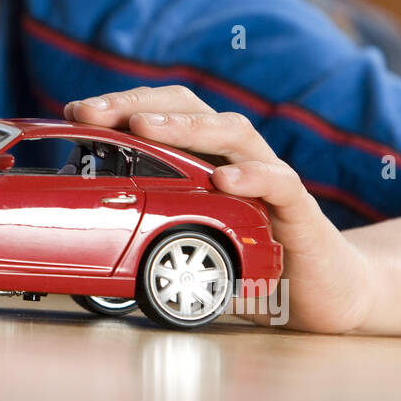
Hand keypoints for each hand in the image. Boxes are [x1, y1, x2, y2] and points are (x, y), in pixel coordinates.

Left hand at [65, 86, 373, 332]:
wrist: (323, 294)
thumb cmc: (247, 261)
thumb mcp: (185, 241)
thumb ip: (144, 229)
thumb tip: (82, 231)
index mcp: (205, 157)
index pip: (162, 112)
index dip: (121, 105)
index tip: (76, 112)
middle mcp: (236, 156)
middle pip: (190, 109)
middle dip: (138, 105)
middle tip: (94, 112)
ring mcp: (269, 179)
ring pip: (232, 133)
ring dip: (185, 127)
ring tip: (144, 128)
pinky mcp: (301, 211)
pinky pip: (279, 183)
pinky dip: (252, 176)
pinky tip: (224, 179)